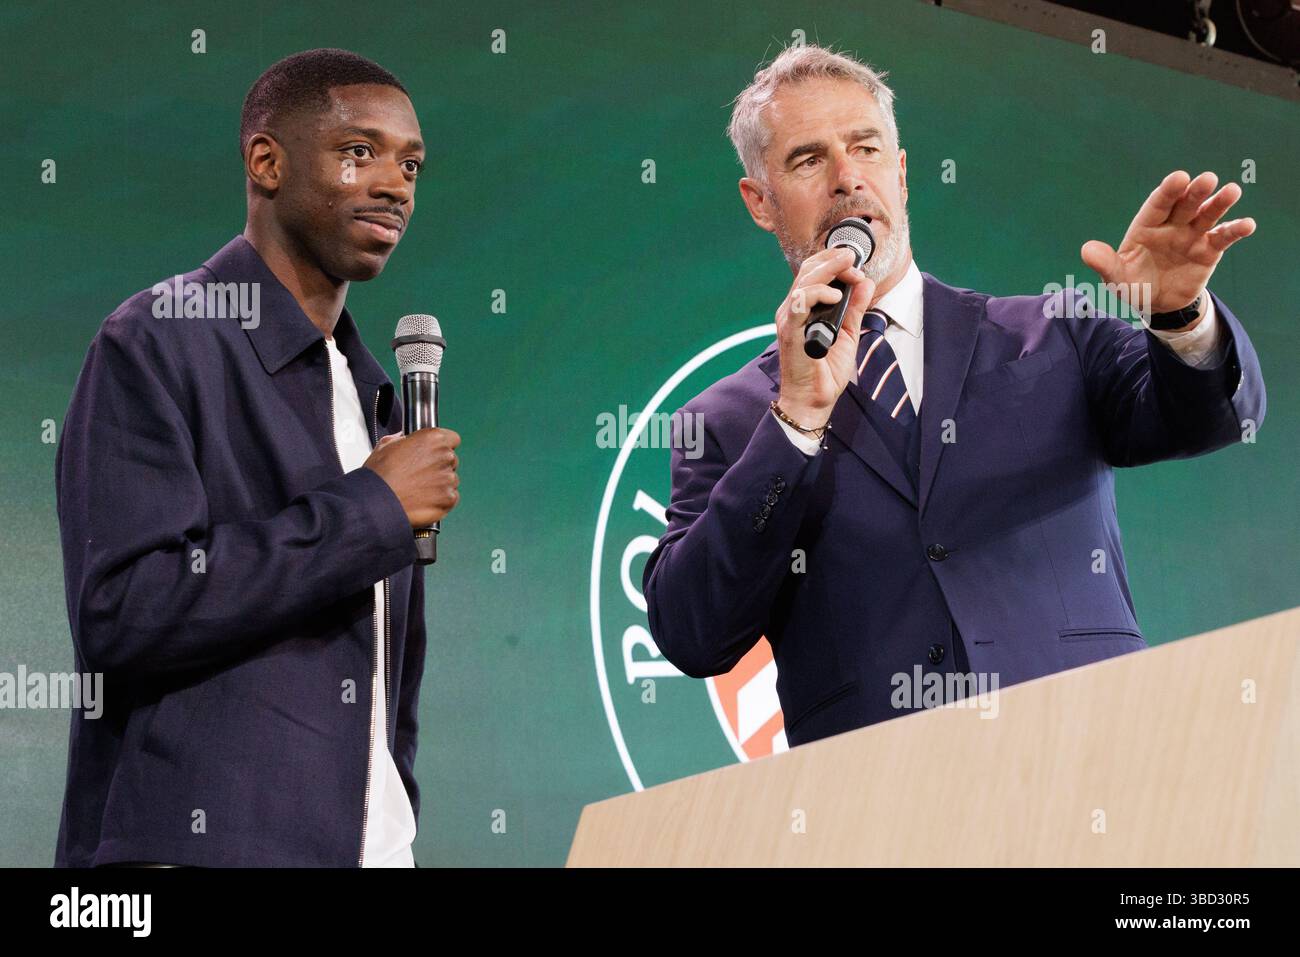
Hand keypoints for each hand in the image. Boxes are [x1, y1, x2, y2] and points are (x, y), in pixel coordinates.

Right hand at [364, 429, 460, 527]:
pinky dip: (441, 499)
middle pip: (451, 460)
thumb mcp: (385, 446)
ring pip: (451, 479)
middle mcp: (445, 456)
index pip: (452, 438)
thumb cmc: (380, 476)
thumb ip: (400, 440)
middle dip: (439, 466)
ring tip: (419, 489)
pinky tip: (424, 500)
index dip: (441, 447)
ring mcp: (449, 478)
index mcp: (432, 438)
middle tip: (420, 474)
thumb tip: (402, 438)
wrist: (377, 502)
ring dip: (440, 483)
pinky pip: (451, 497)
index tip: (433, 454)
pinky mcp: (449, 498)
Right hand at [775, 247, 876, 426]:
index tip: (857, 264)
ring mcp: (789, 319)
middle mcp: (792, 309)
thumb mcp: (848, 333)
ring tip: (850, 272)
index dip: (835, 261)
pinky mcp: (790, 331)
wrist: (812, 400)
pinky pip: (800, 302)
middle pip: (808, 270)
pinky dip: (818, 293)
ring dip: (829, 270)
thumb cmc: (825, 371)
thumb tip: (866, 282)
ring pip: (804, 281)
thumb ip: (855, 307)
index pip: (814, 272)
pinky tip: (836, 296)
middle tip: (854, 259)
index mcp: (803, 308)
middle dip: (834, 260)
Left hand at [1081, 170, 1254, 317]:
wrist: (1158, 305)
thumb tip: (1086, 250)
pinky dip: (1235, 230)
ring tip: (1232, 191)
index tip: (1178, 178)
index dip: (1168, 192)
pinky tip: (1248, 224)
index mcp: (1147, 226)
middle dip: (1195, 192)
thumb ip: (1105, 263)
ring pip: (1207, 215)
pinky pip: (1223, 237)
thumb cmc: (1134, 285)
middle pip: (1185, 204)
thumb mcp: (1117, 278)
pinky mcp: (1209, 250)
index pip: (1157, 205)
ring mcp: (1192, 235)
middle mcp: (1172, 225)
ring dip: (1219, 203)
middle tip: (1207, 179)